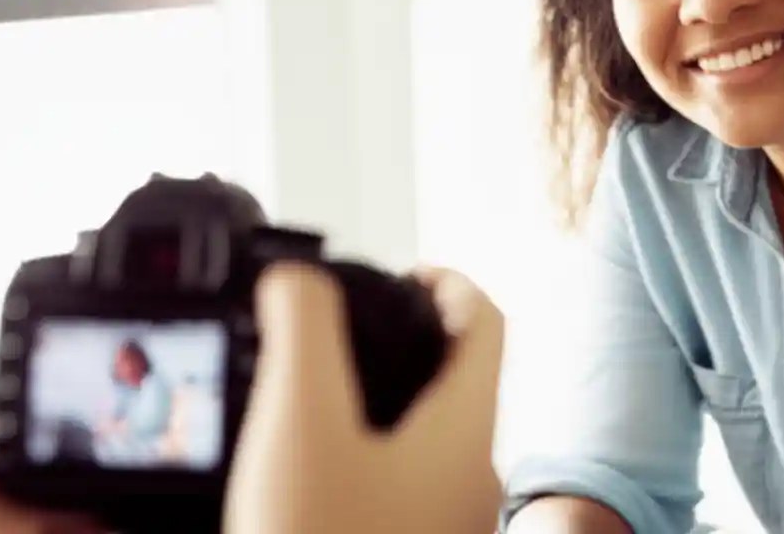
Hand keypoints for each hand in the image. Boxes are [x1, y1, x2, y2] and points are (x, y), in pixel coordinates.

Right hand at [223, 262, 504, 533]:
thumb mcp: (301, 425)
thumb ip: (304, 335)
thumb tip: (298, 278)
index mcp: (464, 429)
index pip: (486, 320)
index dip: (446, 278)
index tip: (403, 272)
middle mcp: (475, 474)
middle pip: (464, 374)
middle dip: (415, 335)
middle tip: (359, 325)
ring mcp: (454, 514)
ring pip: (439, 429)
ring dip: (399, 391)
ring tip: (334, 385)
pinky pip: (414, 475)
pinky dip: (381, 444)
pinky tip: (328, 463)